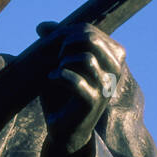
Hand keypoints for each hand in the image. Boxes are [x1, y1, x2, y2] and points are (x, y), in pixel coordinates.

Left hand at [36, 21, 125, 156]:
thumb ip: (53, 43)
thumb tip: (41, 26)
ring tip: (55, 69)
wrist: (64, 130)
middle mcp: (115, 70)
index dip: (65, 33)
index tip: (50, 45)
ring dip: (63, 61)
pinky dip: (58, 76)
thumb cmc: (62, 95)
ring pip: (86, 58)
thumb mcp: (58, 64)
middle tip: (53, 57)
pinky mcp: (93, 102)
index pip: (90, 30)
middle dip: (65, 43)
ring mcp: (107, 87)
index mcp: (112, 56)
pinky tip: (51, 79)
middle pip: (91, 38)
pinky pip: (76, 81)